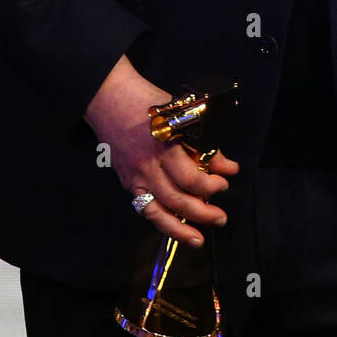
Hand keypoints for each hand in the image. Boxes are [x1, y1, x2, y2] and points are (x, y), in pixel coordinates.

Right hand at [83, 54, 239, 245]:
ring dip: (181, 229)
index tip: (225, 182)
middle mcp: (147, 166)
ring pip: (158, 213)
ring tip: (199, 238)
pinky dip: (161, 221)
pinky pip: (144, 209)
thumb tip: (228, 168)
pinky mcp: (126, 182)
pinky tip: (175, 228)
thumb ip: (203, 145)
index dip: (212, 185)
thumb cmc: (148, 102)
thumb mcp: (181, 116)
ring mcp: (134, 177)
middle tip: (221, 217)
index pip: (191, 178)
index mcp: (164, 145)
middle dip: (203, 213)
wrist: (108, 98)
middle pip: (177, 200)